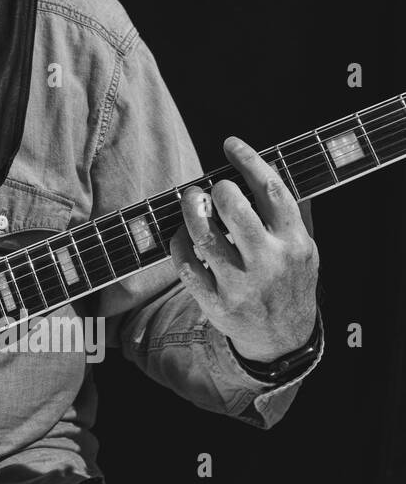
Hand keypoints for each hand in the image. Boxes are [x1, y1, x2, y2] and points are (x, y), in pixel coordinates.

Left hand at [170, 136, 319, 362]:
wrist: (283, 338)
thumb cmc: (290, 282)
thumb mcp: (306, 249)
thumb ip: (293, 212)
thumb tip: (272, 168)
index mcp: (295, 242)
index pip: (272, 190)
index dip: (249, 161)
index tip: (230, 144)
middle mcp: (269, 262)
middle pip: (235, 209)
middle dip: (217, 189)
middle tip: (210, 187)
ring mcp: (241, 284)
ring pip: (204, 237)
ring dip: (190, 211)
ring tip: (190, 200)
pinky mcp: (216, 302)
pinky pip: (186, 264)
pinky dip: (178, 242)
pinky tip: (181, 234)